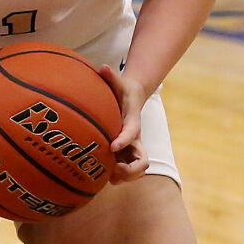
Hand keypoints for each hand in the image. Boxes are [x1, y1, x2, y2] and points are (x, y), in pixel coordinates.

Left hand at [97, 63, 149, 182]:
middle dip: (130, 170)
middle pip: (143, 162)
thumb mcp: (118, 83)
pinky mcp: (125, 155)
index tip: (112, 146)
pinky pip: (125, 172)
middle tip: (113, 169)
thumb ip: (111, 77)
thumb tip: (103, 67)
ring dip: (124, 177)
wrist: (131, 98)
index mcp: (133, 122)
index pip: (132, 132)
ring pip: (136, 171)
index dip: (124, 140)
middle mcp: (135, 139)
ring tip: (107, 175)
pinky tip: (100, 175)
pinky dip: (116, 177)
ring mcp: (131, 150)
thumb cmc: (122, 91)